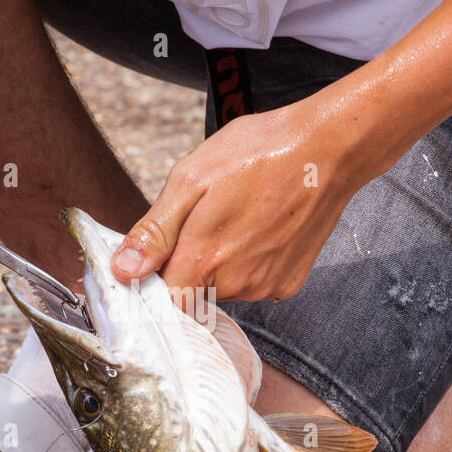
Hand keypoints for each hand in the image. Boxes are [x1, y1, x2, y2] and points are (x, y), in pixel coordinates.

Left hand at [111, 94, 370, 301]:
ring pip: (222, 289)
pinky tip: (260, 228)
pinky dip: (249, 263)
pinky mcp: (288, 284)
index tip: (157, 255)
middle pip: (191, 293)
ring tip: (237, 216)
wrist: (329, 150)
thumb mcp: (192, 178)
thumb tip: (123, 271)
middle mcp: (236, 284)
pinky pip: (253, 284)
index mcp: (204, 258)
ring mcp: (266, 287)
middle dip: (187, 262)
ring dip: (219, 262)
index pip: (162, 301)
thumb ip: (155, 231)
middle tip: (203, 217)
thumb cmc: (258, 153)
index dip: (153, 282)